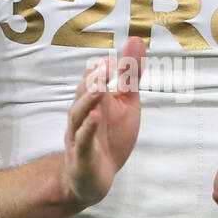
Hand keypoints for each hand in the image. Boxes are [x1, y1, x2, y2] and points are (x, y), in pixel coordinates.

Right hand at [61, 37, 145, 207]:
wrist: (95, 177)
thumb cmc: (109, 136)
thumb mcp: (126, 103)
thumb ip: (130, 75)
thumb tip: (138, 39)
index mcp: (93, 101)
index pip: (92, 79)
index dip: (101, 69)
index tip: (113, 58)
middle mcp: (82, 115)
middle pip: (84, 93)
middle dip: (94, 79)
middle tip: (106, 65)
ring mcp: (79, 135)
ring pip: (79, 115)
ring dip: (89, 100)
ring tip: (100, 86)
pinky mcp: (82, 156)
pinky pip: (82, 141)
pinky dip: (87, 130)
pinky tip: (95, 118)